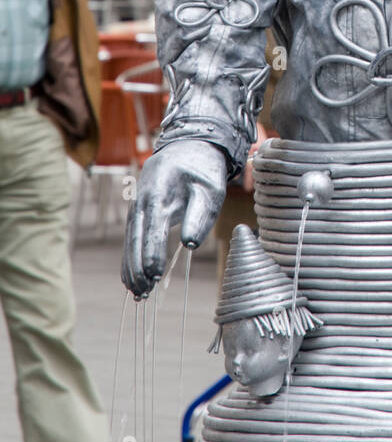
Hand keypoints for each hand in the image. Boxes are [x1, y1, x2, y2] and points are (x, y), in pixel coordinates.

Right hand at [121, 140, 227, 298]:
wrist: (188, 147)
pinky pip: (132, 238)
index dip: (152, 251)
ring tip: (138, 294)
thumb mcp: (210, 189)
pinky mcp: (139, 213)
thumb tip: (190, 243)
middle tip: (143, 292)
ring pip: (130, 240)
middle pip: (135, 237)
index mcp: (159, 191)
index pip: (152, 226)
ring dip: (131, 267)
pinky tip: (132, 280)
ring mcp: (137, 206)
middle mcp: (142, 200)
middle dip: (138, 266)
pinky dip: (130, 259)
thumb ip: (200, 215)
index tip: (154, 274)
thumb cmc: (202, 171)